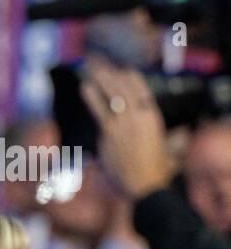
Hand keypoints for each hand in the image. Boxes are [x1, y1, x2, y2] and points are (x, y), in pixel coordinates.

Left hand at [80, 57, 175, 198]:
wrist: (145, 185)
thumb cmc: (156, 169)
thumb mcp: (164, 146)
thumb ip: (157, 135)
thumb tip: (164, 132)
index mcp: (153, 117)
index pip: (141, 90)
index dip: (130, 78)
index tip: (121, 70)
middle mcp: (139, 117)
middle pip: (123, 88)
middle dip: (110, 74)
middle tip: (98, 63)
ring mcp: (123, 125)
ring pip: (111, 95)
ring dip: (99, 80)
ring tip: (89, 71)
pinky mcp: (109, 134)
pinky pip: (100, 111)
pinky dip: (93, 98)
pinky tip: (86, 89)